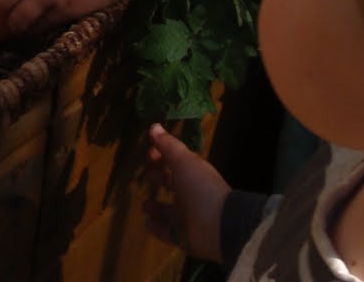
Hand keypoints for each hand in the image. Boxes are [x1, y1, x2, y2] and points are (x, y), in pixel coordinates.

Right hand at [143, 122, 229, 262]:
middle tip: (145, 175)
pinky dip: (157, 227)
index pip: (177, 161)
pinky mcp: (183, 237)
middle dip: (159, 178)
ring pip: (169, 210)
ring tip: (144, 204)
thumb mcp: (184, 162)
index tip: (148, 153)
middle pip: (173, 184)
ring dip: (156, 206)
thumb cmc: (201, 188)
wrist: (219, 225)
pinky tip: (147, 222)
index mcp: (194, 174)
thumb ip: (168, 146)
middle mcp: (191, 194)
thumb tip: (154, 125)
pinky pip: (167, 231)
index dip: (163, 156)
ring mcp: (188, 216)